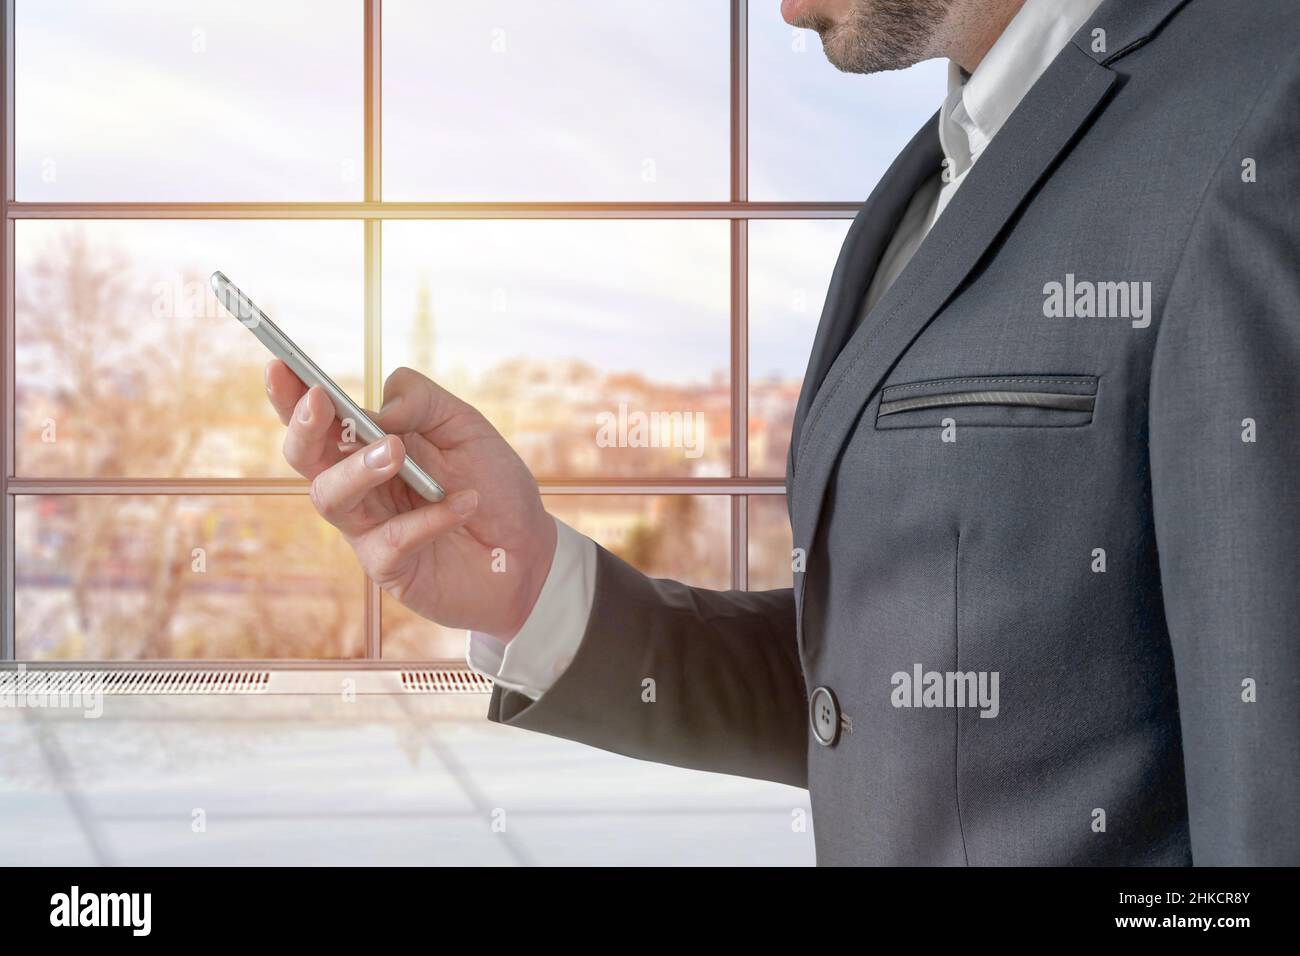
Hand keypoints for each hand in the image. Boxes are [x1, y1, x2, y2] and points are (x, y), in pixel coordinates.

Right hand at [265, 361, 556, 639]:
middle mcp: (360, 485)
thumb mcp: (464, 426)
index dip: (291, 394)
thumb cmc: (493, 484)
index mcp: (371, 444)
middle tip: (322, 402)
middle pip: (306, 458)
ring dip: (359, 469)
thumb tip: (378, 409)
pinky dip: (428, 518)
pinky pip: (390, 540)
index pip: (320, 418)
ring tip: (397, 452)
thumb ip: (422, 402)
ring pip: (331, 498)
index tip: (280, 365)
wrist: (530, 549)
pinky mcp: (388, 568)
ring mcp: (369, 528)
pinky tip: (465, 503)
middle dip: (305, 428)